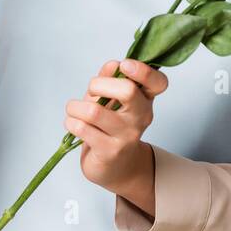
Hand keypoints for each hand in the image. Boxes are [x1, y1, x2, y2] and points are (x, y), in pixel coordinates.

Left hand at [63, 57, 167, 209]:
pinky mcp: (111, 151)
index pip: (159, 83)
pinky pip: (83, 128)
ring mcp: (127, 135)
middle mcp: (141, 117)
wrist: (115, 166)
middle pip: (128, 91)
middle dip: (98, 84)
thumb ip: (111, 78)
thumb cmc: (109, 127)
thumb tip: (113, 64)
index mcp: (145, 99)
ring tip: (73, 110)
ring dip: (75, 107)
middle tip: (91, 92)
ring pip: (95, 111)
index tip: (125, 65)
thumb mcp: (110, 98)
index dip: (144, 71)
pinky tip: (73, 124)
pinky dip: (71, 122)